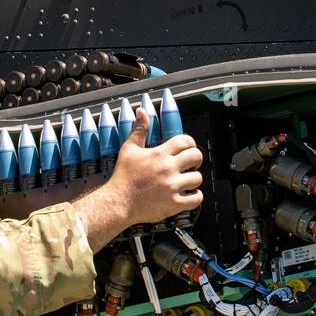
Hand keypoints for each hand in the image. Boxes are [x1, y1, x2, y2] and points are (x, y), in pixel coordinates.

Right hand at [72, 107, 202, 248]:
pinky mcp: (174, 204)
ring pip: (198, 178)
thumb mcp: (129, 149)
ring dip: (193, 179)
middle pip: (196, 157)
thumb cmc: (123, 177)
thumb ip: (139, 130)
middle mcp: (167, 169)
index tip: (187, 149)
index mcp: (159, 154)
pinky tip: (187, 194)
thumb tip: (142, 112)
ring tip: (185, 180)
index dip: (189, 143)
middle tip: (189, 164)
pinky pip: (196, 199)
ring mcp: (172, 187)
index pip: (185, 141)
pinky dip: (195, 197)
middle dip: (195, 159)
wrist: (118, 202)